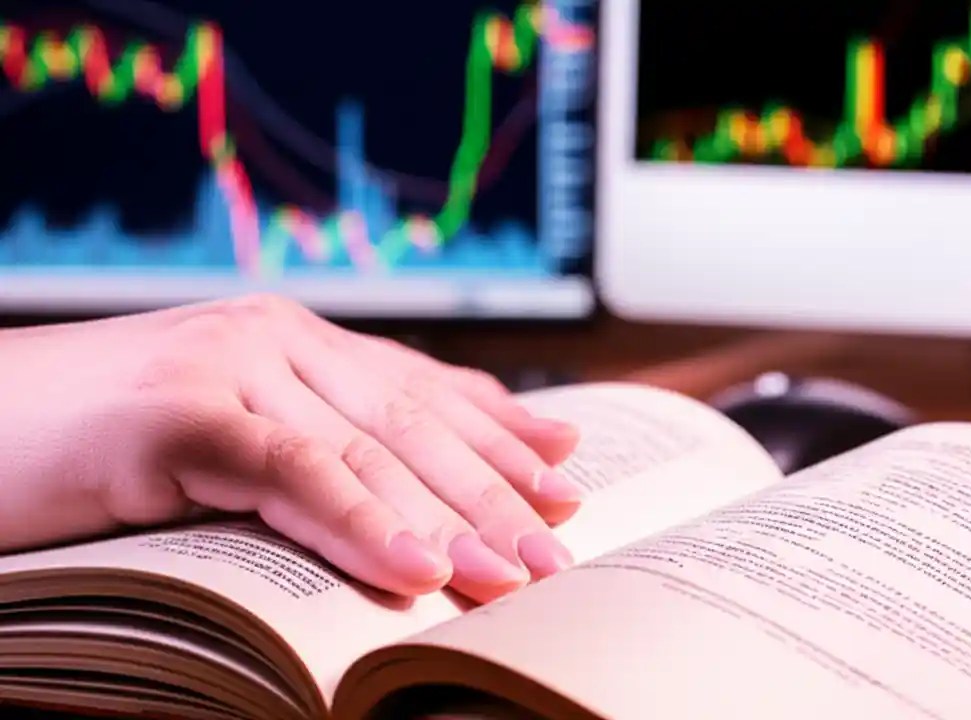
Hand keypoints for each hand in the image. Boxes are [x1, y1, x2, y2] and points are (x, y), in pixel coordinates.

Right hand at [0, 294, 582, 602]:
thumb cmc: (88, 445)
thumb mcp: (218, 439)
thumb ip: (308, 452)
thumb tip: (402, 512)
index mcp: (288, 340)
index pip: (418, 388)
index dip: (497, 431)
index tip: (564, 471)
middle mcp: (272, 338)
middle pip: (412, 423)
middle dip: (493, 491)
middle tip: (559, 548)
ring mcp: (228, 367)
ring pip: (368, 450)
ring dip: (449, 519)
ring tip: (512, 576)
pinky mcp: (179, 416)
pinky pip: (293, 475)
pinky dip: (361, 524)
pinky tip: (417, 568)